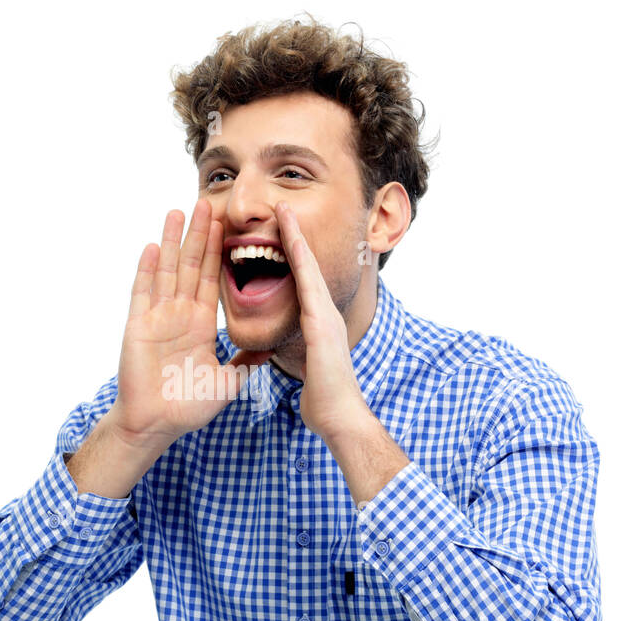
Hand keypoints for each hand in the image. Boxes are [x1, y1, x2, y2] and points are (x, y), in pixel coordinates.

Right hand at [108, 199, 273, 454]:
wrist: (156, 425)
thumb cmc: (187, 407)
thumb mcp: (227, 383)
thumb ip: (246, 363)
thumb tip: (272, 349)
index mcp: (200, 325)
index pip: (212, 280)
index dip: (219, 253)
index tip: (227, 227)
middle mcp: (179, 316)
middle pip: (191, 267)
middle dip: (199, 236)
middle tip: (207, 203)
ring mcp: (157, 318)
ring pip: (168, 271)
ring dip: (173, 242)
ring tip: (179, 211)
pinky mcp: (138, 326)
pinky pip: (143, 293)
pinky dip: (148, 270)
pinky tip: (155, 246)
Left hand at [275, 201, 369, 441]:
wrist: (340, 416)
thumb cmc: (324, 398)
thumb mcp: (308, 366)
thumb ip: (304, 352)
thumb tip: (298, 352)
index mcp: (318, 322)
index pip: (301, 280)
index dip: (291, 254)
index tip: (279, 230)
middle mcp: (324, 313)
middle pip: (307, 265)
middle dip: (295, 234)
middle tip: (282, 204)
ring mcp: (326, 316)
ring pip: (309, 268)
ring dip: (297, 238)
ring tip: (284, 210)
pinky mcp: (322, 325)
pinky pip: (309, 286)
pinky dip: (301, 262)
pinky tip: (291, 242)